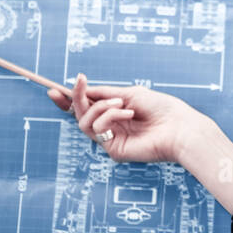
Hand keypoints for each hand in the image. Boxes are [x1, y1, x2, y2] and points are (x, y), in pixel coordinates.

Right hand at [47, 73, 201, 163]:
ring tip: (121, 103)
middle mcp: (112, 127)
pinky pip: (97, 129)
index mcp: (116, 112)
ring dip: (100, 107)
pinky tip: (127, 113)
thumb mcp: (129, 93)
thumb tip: (82, 89)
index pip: (87, 107)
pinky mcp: (113, 150)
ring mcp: (112, 139)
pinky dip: (110, 116)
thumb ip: (104, 93)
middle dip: (76, 97)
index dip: (69, 100)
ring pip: (84, 122)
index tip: (54, 90)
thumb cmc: (161, 108)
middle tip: (79, 82)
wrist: (178, 127)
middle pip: (81, 114)